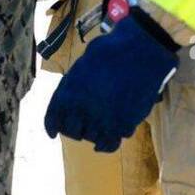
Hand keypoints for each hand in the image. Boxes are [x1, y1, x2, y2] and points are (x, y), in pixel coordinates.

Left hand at [44, 9, 178, 152]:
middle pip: (72, 132)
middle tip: (84, 125)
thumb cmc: (112, 50)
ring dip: (95, 133)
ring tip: (102, 123)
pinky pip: (112, 143)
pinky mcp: (123, 125)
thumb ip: (72, 85)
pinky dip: (110, 141)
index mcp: (69, 93)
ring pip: (92, 138)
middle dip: (76, 129)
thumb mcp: (82, 64)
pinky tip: (112, 135)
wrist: (142, 51)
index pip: (53, 120)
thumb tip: (67, 99)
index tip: (54, 132)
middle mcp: (82, 110)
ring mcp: (103, 120)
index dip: (52, 127)